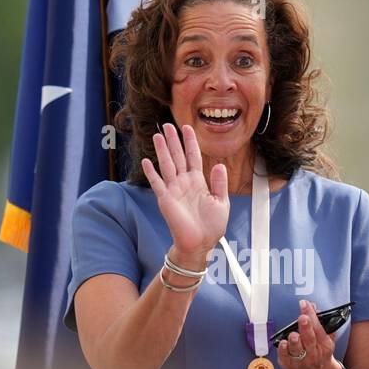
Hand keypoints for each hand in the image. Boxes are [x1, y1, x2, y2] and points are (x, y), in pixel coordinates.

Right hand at [143, 123, 228, 261]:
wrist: (200, 244)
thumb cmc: (211, 227)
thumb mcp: (222, 202)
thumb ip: (220, 183)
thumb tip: (219, 164)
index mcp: (198, 182)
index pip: (193, 157)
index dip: (190, 142)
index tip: (188, 127)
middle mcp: (184, 183)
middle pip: (178, 156)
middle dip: (173, 140)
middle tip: (168, 125)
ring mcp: (174, 190)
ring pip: (167, 165)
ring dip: (162, 150)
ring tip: (158, 135)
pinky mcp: (166, 199)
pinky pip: (157, 183)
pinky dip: (151, 172)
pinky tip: (146, 160)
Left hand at [277, 299, 342, 368]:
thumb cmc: (321, 354)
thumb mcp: (327, 340)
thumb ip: (322, 324)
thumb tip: (314, 308)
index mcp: (323, 345)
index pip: (318, 328)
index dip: (312, 315)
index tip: (305, 304)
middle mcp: (313, 353)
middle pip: (309, 339)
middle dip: (306, 328)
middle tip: (303, 318)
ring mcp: (300, 361)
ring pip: (297, 349)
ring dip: (295, 341)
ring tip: (293, 334)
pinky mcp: (288, 365)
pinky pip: (284, 357)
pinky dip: (283, 350)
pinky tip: (283, 343)